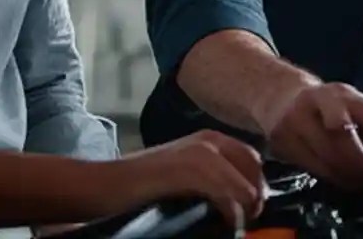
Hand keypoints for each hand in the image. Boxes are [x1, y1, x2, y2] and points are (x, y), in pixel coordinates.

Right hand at [123, 129, 266, 228]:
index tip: (251, 208)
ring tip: (234, 225)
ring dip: (245, 210)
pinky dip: (232, 215)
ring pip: (246, 188)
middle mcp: (210, 140)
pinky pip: (229, 197)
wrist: (106, 184)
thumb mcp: (184, 170)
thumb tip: (244, 196)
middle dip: (255, 197)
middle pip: (255, 172)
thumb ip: (213, 174)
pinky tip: (224, 223)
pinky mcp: (191, 172)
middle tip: (246, 219)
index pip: (253, 159)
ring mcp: (202, 154)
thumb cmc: (143, 183)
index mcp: (210, 137)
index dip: (256, 185)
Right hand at [256, 81, 362, 188]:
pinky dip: (329, 176)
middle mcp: (322, 102)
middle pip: (344, 133)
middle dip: (362, 161)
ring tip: (360, 181)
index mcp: (348, 95)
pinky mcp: (283, 137)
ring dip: (347, 173)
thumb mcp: (362, 110)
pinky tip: (340, 179)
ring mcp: (299, 119)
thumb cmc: (330, 106)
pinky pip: (310, 164)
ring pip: (326, 152)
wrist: (281, 96)